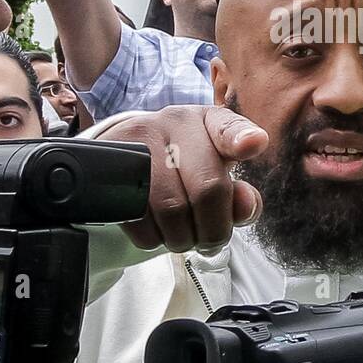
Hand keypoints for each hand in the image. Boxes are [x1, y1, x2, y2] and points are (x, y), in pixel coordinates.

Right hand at [97, 104, 266, 251]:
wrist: (130, 154)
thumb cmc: (186, 166)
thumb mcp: (219, 174)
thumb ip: (240, 196)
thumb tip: (246, 208)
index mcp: (209, 121)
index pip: (228, 126)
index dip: (240, 137)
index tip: (252, 144)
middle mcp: (175, 124)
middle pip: (207, 188)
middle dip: (213, 230)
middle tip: (210, 241)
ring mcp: (139, 142)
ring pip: (172, 210)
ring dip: (184, 239)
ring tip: (185, 236)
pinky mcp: (109, 168)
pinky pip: (140, 222)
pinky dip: (155, 240)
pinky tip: (160, 230)